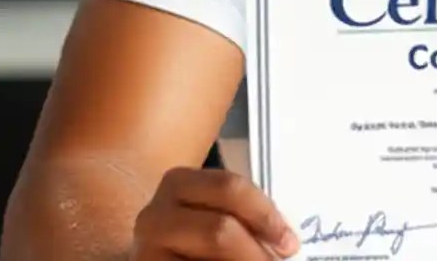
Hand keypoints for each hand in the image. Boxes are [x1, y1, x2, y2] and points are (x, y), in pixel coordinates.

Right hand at [130, 167, 299, 259]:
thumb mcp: (218, 214)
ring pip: (211, 258)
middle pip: (221, 230)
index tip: (290, 243)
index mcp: (179, 183)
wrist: (160, 252)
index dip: (265, 215)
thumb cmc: (198, 233)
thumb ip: (245, 217)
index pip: (230, 188)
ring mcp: (146, 249)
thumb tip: (285, 242)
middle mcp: (155, 214)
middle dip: (257, 252)